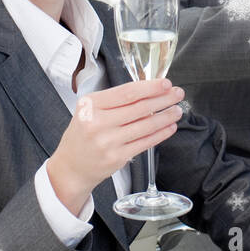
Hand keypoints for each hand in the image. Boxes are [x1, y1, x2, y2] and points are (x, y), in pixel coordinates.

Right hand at [47, 78, 184, 213]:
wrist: (71, 167)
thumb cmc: (83, 135)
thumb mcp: (89, 111)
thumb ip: (114, 101)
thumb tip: (148, 90)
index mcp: (90, 105)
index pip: (127, 92)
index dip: (150, 87)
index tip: (165, 83)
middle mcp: (98, 122)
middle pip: (139, 107)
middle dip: (163, 99)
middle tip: (177, 93)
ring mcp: (107, 142)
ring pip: (145, 125)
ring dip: (165, 116)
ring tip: (177, 110)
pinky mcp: (116, 158)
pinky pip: (144, 143)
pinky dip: (160, 134)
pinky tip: (169, 127)